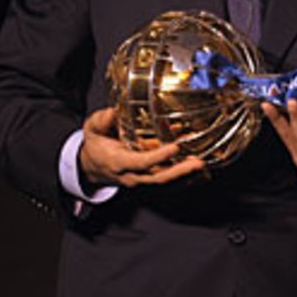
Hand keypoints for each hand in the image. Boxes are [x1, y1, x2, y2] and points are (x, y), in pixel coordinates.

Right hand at [78, 107, 203, 188]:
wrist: (93, 167)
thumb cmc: (97, 145)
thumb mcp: (93, 129)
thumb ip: (102, 120)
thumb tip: (114, 110)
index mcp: (118, 162)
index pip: (141, 162)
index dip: (159, 156)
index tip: (175, 146)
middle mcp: (132, 176)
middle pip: (158, 177)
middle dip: (180, 171)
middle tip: (199, 162)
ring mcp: (141, 182)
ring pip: (166, 183)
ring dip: (186, 177)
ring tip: (204, 166)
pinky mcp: (149, 184)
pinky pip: (169, 186)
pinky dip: (186, 181)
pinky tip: (202, 175)